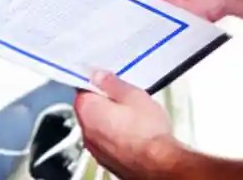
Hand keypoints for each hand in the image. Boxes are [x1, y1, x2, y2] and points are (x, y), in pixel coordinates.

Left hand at [75, 71, 192, 178]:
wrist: (159, 165)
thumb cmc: (147, 133)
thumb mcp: (133, 95)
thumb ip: (112, 83)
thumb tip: (99, 76)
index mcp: (87, 110)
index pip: (83, 88)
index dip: (98, 82)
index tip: (110, 81)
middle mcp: (86, 132)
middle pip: (90, 109)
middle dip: (105, 103)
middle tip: (126, 100)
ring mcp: (95, 149)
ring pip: (99, 127)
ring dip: (111, 121)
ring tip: (135, 119)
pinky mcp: (107, 161)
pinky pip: (108, 143)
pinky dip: (117, 137)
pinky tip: (136, 135)